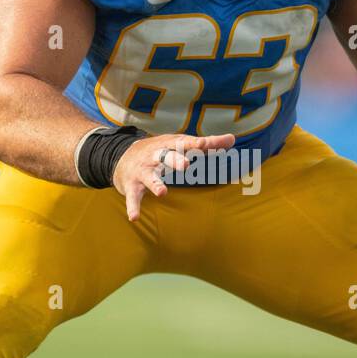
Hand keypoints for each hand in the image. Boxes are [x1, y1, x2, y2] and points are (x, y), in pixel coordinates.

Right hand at [113, 131, 234, 220]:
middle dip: (175, 160)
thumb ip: (207, 144)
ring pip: (150, 177)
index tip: (206, 143)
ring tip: (162, 193)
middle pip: (166, 156)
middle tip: (186, 165)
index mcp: (170, 145)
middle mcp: (156, 156)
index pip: (186, 143)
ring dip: (155, 184)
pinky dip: (133, 207)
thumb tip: (232, 139)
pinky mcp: (133, 186)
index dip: (196, 144)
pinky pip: (133, 197)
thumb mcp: (181, 144)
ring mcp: (143, 171)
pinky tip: (135, 218)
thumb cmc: (161, 151)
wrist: (124, 157)